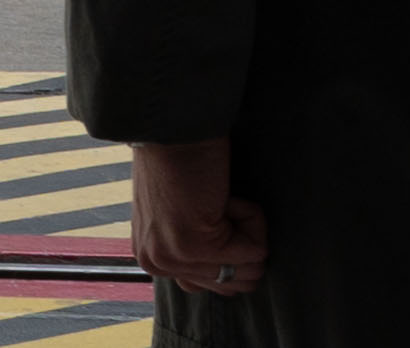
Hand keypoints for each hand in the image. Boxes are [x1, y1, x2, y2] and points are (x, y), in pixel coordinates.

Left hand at [129, 138, 267, 298]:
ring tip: (217, 198)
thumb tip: (228, 276)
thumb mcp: (177, 215)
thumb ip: (193, 250)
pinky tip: (224, 194)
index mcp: (153, 259)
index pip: (212, 286)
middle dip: (240, 240)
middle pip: (235, 284)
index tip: (207, 211)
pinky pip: (257, 248)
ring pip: (251, 269)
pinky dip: (251, 215)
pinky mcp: (196, 246)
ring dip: (246, 228)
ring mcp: (175, 258)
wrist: (173, 124)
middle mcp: (158, 264)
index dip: (228, 247)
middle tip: (213, 203)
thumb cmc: (181, 158)